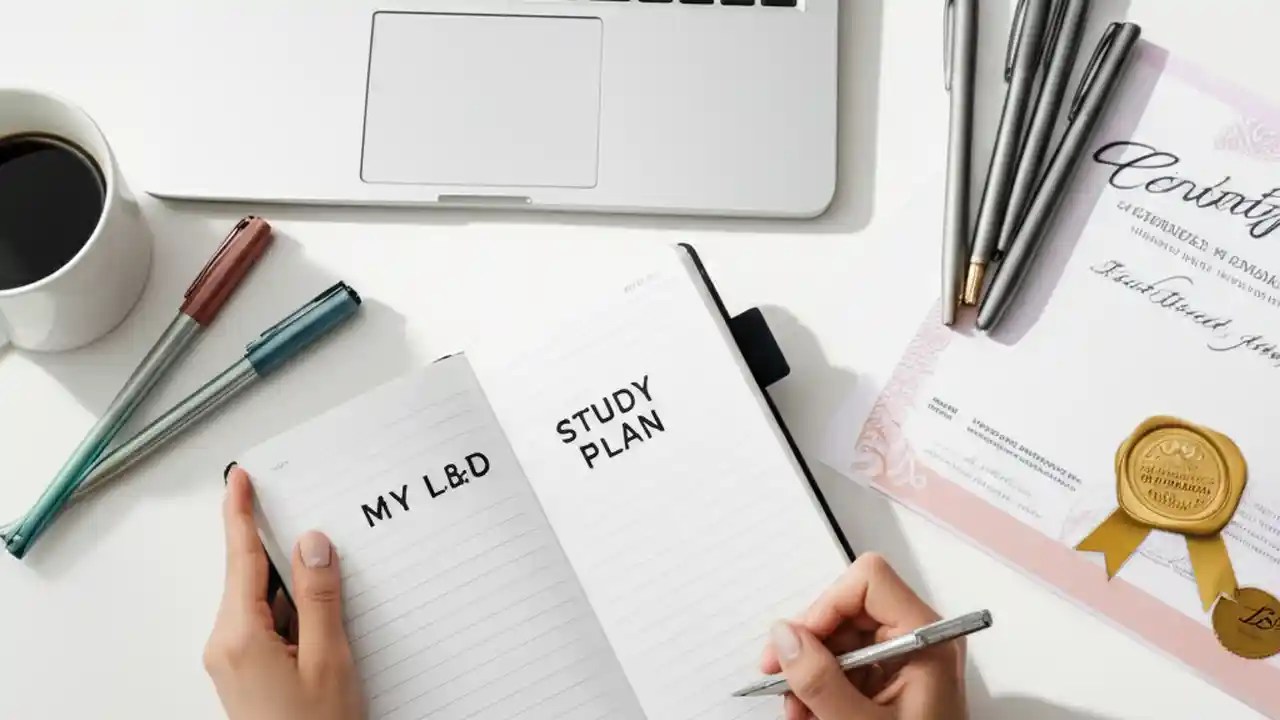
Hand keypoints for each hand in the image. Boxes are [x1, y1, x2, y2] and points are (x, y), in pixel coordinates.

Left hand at [203, 467, 364, 719]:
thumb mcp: (329, 660)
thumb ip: (320, 597)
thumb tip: (311, 544)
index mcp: (239, 636)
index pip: (239, 559)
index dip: (240, 514)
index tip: (239, 479)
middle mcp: (228, 645)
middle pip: (253, 577)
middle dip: (286, 551)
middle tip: (317, 522)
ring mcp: (236, 661)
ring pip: (266, 602)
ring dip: (298, 587)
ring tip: (337, 580)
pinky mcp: (249, 673)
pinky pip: (270, 625)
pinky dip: (297, 612)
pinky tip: (327, 614)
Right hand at [761, 554, 966, 719]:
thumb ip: (821, 681)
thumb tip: (784, 637)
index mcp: (926, 639)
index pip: (868, 581)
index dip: (826, 606)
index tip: (799, 644)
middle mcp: (918, 640)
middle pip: (847, 610)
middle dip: (809, 648)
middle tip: (781, 683)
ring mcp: (905, 660)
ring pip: (840, 640)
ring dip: (809, 674)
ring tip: (797, 713)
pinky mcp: (892, 681)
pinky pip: (846, 667)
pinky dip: (822, 689)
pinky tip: (811, 716)